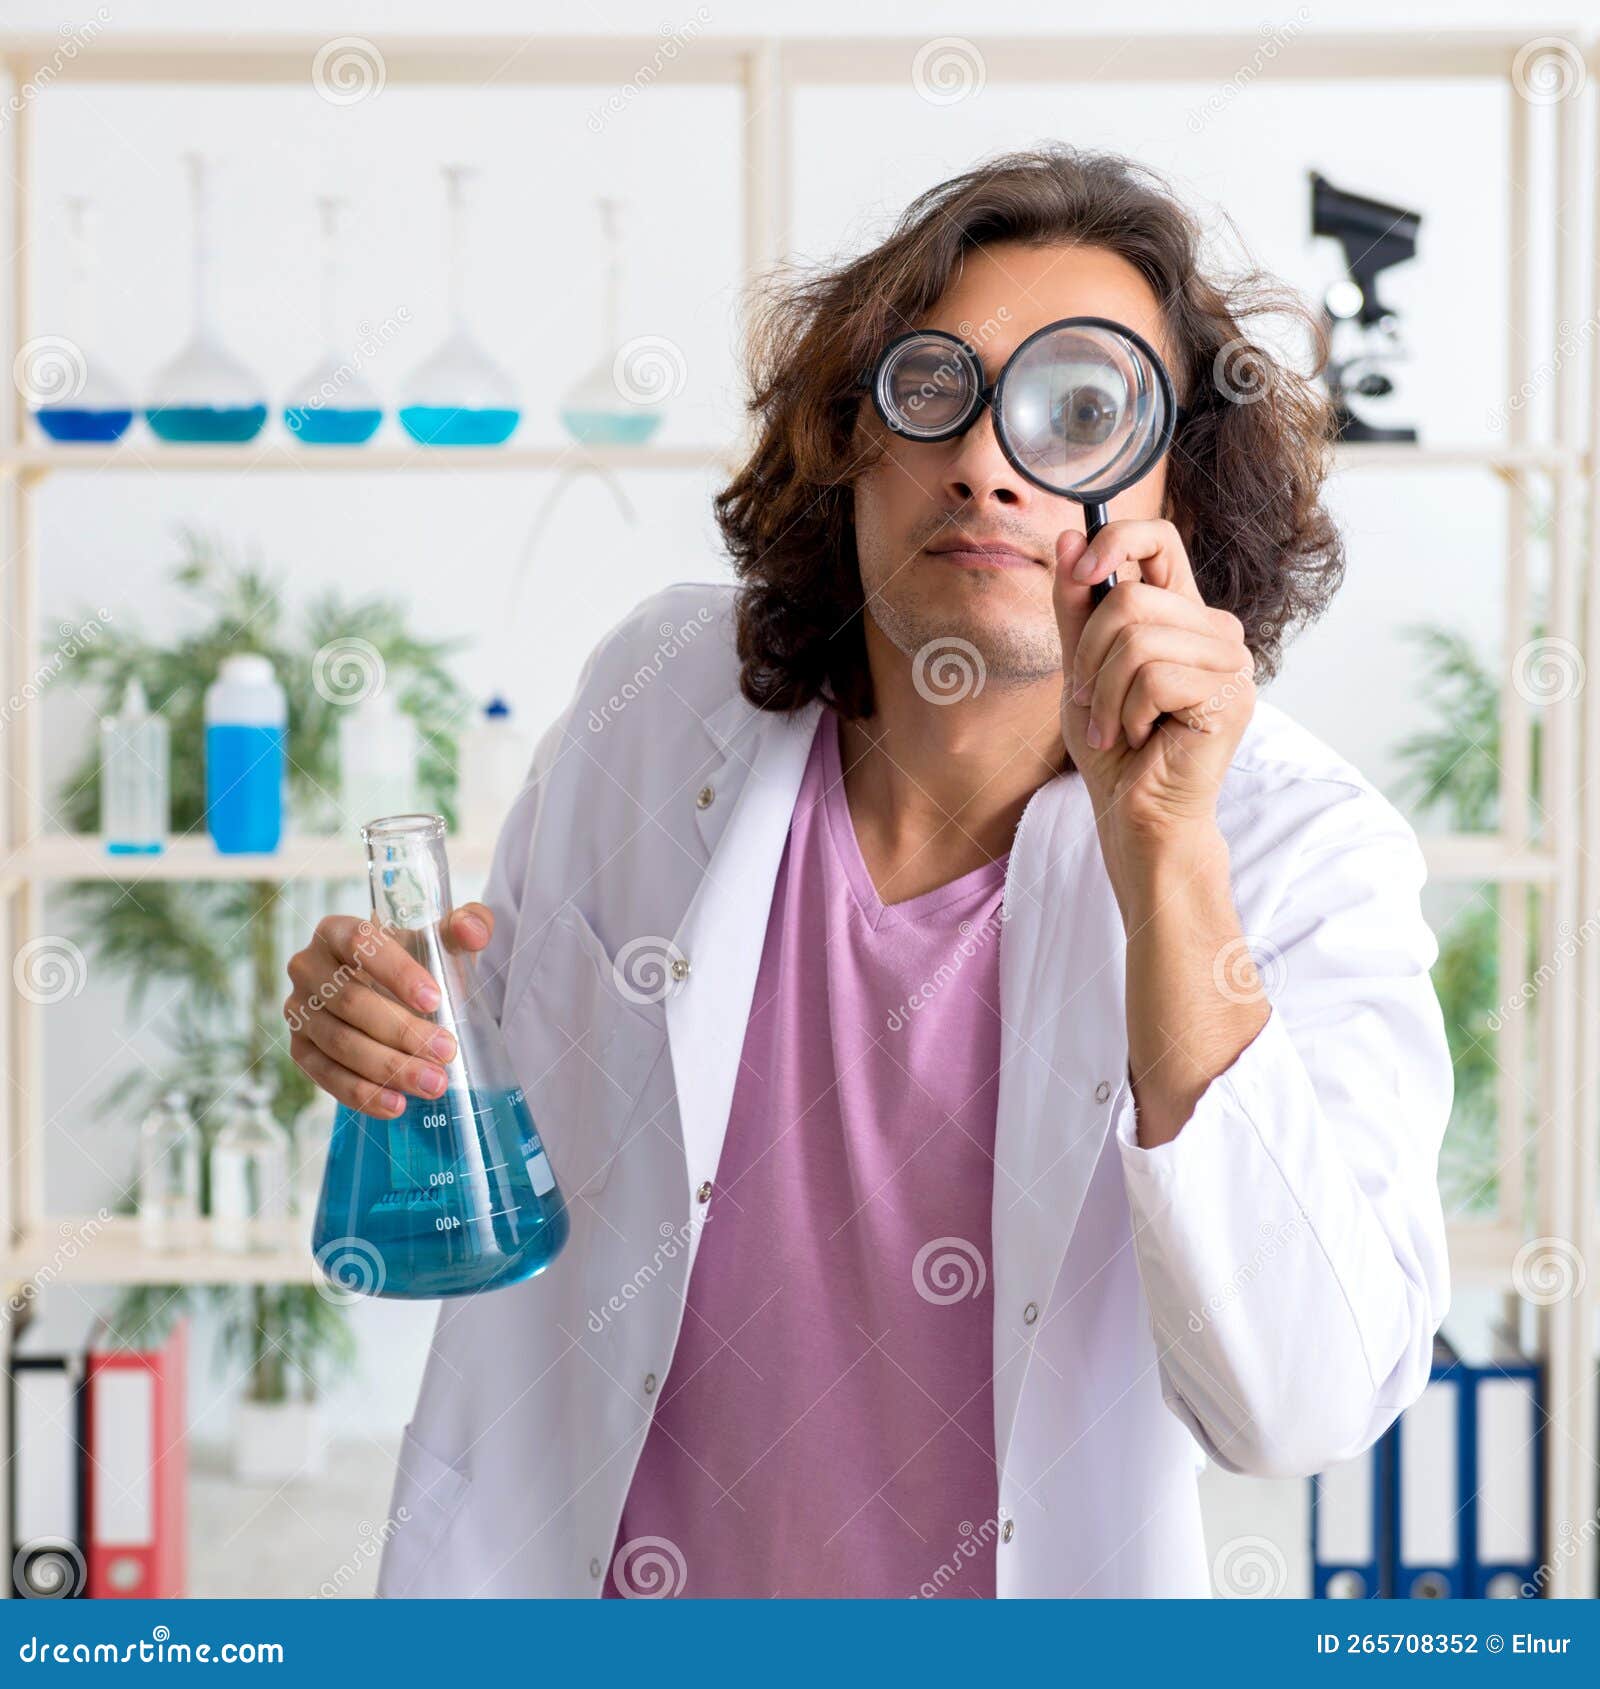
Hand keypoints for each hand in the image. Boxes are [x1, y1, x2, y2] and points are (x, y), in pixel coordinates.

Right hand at [285, 904, 494, 1117]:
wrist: (397, 995)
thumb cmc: (418, 961)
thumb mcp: (444, 941)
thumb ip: (467, 926)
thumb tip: (473, 931)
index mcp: (338, 931)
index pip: (359, 944)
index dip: (396, 972)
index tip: (435, 1000)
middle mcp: (308, 967)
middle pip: (350, 1001)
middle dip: (402, 1031)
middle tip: (446, 1052)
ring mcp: (299, 1010)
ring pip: (339, 1042)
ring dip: (388, 1068)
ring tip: (433, 1083)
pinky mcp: (300, 1048)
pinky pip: (325, 1075)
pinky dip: (361, 1093)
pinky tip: (396, 1104)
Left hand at [1052, 519, 1254, 867]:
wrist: (1136, 814)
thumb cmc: (1114, 745)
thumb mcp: (1080, 667)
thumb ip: (1076, 607)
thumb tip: (1067, 538)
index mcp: (1182, 614)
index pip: (1160, 540)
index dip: (1116, 540)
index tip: (1078, 572)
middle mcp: (1215, 630)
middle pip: (1131, 598)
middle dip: (1088, 654)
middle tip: (1090, 701)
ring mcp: (1230, 662)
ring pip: (1138, 639)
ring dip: (1105, 693)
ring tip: (1114, 727)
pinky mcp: (1230, 696)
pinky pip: (1154, 679)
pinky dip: (1128, 715)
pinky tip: (1141, 738)